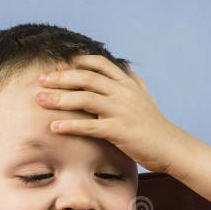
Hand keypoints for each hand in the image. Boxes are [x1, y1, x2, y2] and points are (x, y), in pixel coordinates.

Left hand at [35, 55, 184, 173]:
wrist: (171, 147)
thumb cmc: (155, 125)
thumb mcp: (145, 97)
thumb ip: (133, 81)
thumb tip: (126, 66)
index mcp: (127, 84)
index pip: (99, 64)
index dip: (76, 62)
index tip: (58, 65)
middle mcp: (123, 93)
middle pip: (85, 78)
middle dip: (60, 78)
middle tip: (39, 80)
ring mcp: (121, 110)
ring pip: (84, 99)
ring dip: (59, 99)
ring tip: (39, 100)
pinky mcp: (119, 130)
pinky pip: (90, 126)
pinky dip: (70, 125)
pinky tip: (54, 127)